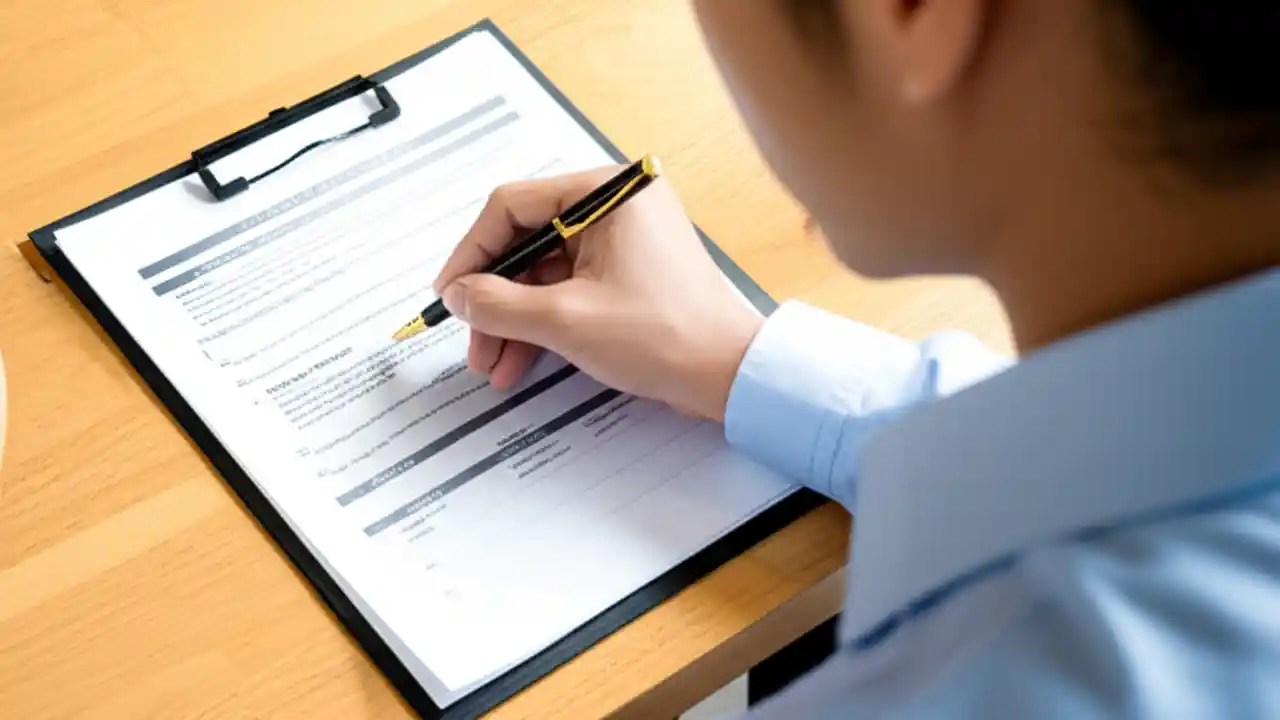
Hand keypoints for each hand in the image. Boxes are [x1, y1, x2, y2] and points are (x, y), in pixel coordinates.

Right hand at [433, 166, 762, 420]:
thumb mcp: (566, 320)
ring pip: (544, 272)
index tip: (449, 292)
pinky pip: (569, 288)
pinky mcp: (628, 272)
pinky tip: (519, 360)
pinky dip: (543, 323)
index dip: (472, 253)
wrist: (730, 375)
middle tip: (471, 339)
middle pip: (526, 242)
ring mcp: (624, 239)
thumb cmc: (668, 336)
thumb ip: (499, 304)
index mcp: (607, 193)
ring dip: (514, 318)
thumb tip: (459, 296)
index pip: (511, 206)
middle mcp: (616, 205)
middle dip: (494, 298)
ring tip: (492, 363)